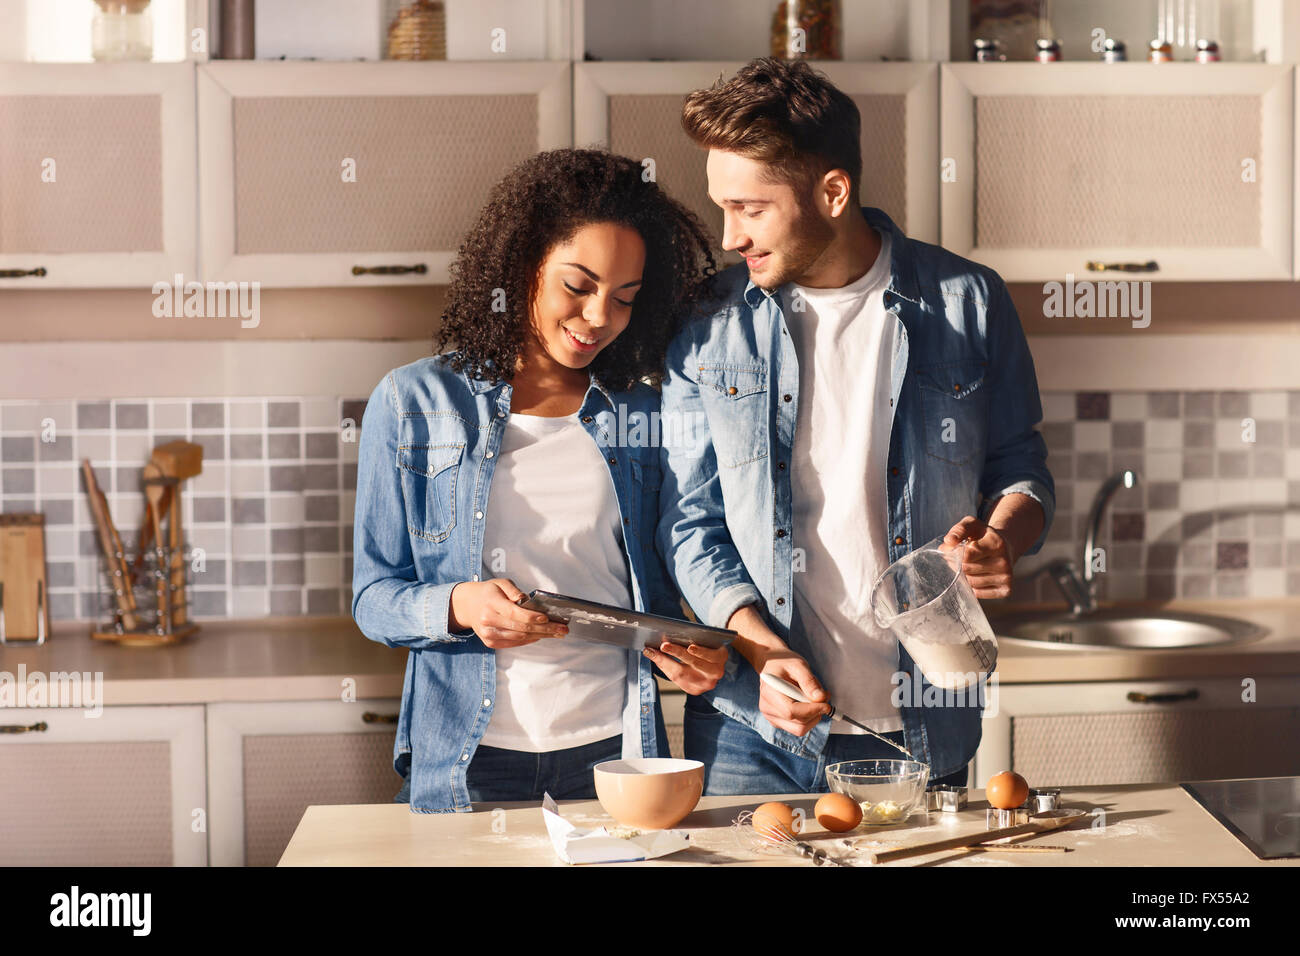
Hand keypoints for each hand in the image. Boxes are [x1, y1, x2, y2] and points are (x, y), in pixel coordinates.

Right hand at [448, 578, 567, 648]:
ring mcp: (489, 634)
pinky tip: (541, 635)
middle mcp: (488, 621)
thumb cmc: (488, 592)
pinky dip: (529, 640)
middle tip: (562, 629)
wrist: (466, 606)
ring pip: (520, 638)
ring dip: (541, 636)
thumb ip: (513, 590)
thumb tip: (526, 600)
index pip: (514, 613)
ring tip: (557, 633)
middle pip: (521, 628)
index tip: (547, 618)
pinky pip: (514, 643)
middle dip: (545, 629)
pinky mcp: (491, 643)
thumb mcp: (500, 583)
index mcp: (491, 603)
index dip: (532, 617)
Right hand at [643, 641, 727, 694]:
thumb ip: (666, 660)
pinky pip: (712, 658)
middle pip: (684, 671)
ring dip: (683, 655)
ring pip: (697, 664)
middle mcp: (705, 683)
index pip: (674, 675)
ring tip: (672, 646)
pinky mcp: (723, 658)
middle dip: (670, 657)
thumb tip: (648, 651)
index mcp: (692, 687)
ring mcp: (716, 672)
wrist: (720, 653)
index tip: (649, 651)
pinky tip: (691, 647)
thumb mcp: (683, 663)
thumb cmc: (698, 659)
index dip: (661, 662)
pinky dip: (700, 652)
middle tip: (660, 647)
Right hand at [754, 648, 830, 736]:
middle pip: (798, 723)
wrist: (771, 665)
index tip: (826, 704)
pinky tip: (807, 704)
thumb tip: (820, 698)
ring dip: (813, 717)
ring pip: (800, 729)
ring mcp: (771, 717)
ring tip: (816, 699)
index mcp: (769, 692)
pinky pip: (798, 728)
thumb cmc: (784, 663)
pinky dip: (808, 718)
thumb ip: (809, 681)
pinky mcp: (777, 722)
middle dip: (816, 713)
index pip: (791, 711)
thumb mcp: (799, 665)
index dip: (812, 710)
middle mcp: (767, 708)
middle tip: (825, 697)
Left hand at [941, 516, 1013, 598]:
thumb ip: (959, 530)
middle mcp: (1004, 562)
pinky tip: (977, 575)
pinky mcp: (1006, 590)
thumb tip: (948, 542)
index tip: (953, 549)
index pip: (967, 555)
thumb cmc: (984, 537)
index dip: (954, 553)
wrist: (1005, 548)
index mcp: (997, 544)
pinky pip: (978, 594)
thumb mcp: (972, 525)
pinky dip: (972, 587)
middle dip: (957, 564)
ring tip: (967, 565)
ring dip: (963, 576)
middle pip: (967, 569)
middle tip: (956, 558)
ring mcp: (1007, 578)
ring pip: (972, 583)